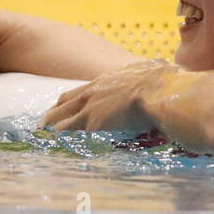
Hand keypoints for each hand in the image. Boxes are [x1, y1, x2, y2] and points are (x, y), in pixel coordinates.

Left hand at [41, 59, 180, 131]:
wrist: (162, 93)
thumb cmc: (169, 85)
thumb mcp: (162, 74)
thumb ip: (162, 75)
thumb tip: (174, 72)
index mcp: (113, 79)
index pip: (87, 89)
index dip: (76, 98)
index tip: (68, 104)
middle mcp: (97, 89)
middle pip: (67, 99)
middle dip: (55, 110)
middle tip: (45, 120)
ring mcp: (91, 105)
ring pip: (60, 115)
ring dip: (50, 123)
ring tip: (39, 132)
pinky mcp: (90, 121)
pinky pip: (65, 129)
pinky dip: (55, 135)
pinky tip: (47, 141)